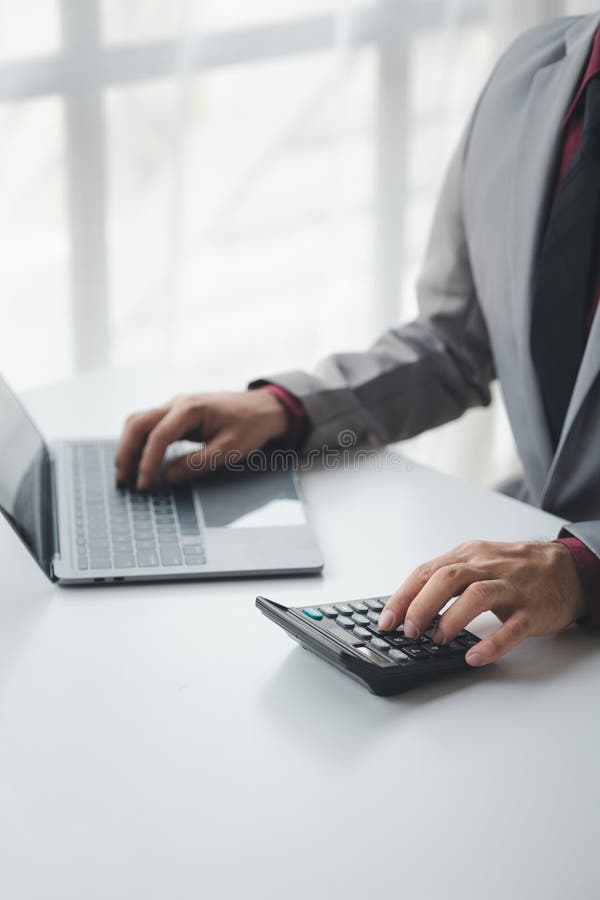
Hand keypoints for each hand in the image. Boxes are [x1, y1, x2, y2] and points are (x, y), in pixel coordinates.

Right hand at [115, 390, 287, 489]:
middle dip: (126, 452)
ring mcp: (175, 408)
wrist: (263, 407)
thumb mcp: (230, 449)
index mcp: (190, 409)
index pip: (158, 436)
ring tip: (126, 475)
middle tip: (122, 481)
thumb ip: (198, 463)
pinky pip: (150, 427)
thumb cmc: (250, 425)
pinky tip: (139, 462)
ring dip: (129, 447)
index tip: (144, 485)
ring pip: (139, 423)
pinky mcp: (177, 416)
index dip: (147, 462)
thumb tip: (167, 477)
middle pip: (137, 424)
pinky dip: (140, 444)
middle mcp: (177, 404)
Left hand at [378, 540, 586, 666]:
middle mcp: (487, 567)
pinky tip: (474, 657)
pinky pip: (511, 628)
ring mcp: (511, 587)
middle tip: (410, 631)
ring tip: (438, 640)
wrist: (565, 568)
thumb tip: (409, 607)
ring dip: (451, 619)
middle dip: (422, 606)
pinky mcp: (532, 610)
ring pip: (477, 595)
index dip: (403, 597)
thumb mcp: (477, 562)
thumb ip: (447, 578)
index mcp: (468, 555)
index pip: (427, 572)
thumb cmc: (514, 569)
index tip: (386, 620)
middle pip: (447, 578)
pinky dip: (491, 644)